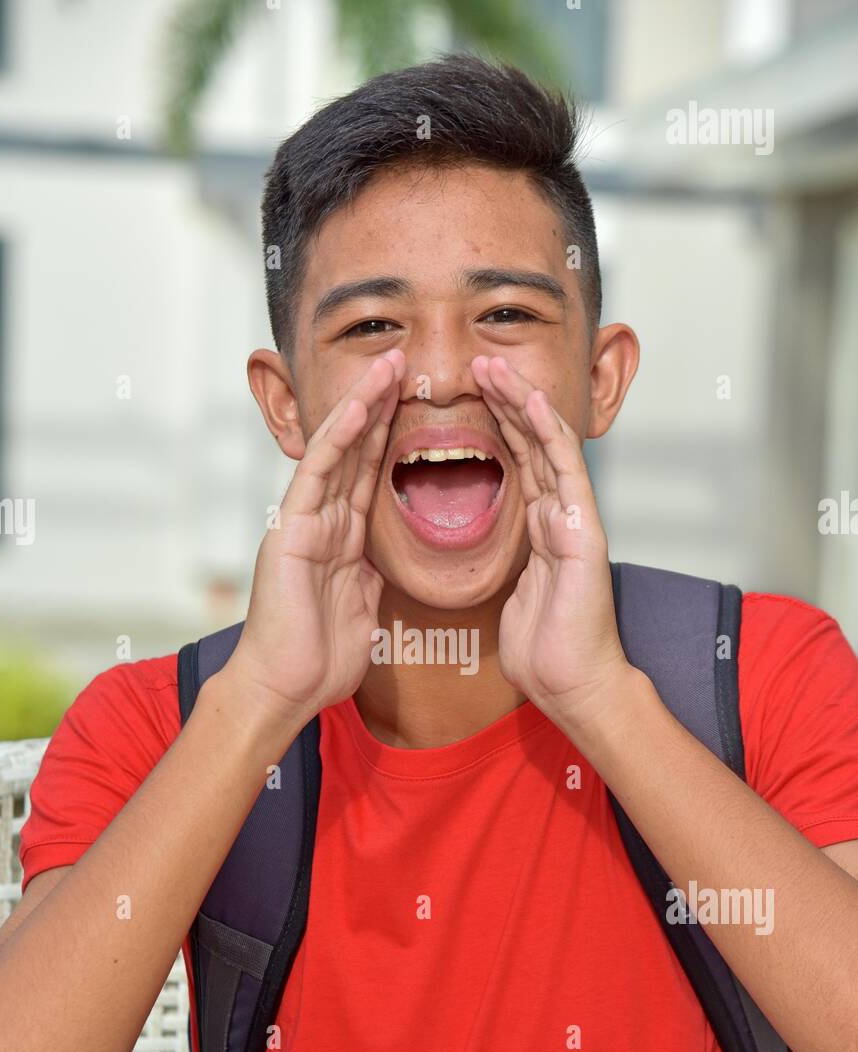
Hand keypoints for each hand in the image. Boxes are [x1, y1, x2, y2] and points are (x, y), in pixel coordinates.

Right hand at [224, 351, 404, 728]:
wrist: (286, 688)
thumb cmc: (321, 657)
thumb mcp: (363, 606)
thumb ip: (372, 574)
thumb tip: (387, 563)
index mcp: (342, 537)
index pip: (371, 472)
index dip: (394, 434)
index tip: (421, 400)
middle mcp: (322, 519)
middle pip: (357, 449)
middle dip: (382, 404)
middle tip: (407, 359)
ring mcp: (304, 520)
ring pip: (338, 448)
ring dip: (364, 403)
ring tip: (390, 364)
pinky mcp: (292, 528)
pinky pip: (319, 472)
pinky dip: (340, 436)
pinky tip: (361, 404)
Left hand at [471, 355, 633, 731]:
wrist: (572, 685)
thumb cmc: (545, 653)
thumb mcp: (510, 599)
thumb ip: (507, 569)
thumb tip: (492, 564)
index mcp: (543, 529)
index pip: (520, 462)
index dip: (497, 424)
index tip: (470, 395)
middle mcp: (562, 516)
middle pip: (533, 443)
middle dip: (507, 399)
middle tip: (480, 362)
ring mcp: (576, 519)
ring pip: (549, 445)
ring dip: (523, 402)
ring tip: (496, 366)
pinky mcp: (584, 531)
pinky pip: (566, 471)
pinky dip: (549, 433)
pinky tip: (531, 402)